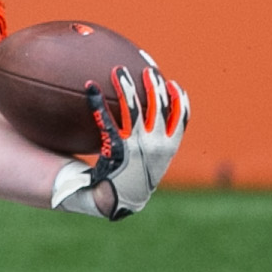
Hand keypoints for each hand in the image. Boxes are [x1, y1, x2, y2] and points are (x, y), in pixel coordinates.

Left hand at [51, 64, 189, 219]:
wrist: (119, 200)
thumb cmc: (133, 178)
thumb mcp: (153, 163)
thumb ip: (155, 144)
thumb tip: (149, 124)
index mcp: (169, 147)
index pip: (182, 119)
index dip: (180, 100)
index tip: (174, 85)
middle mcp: (156, 144)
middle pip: (159, 107)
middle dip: (154, 86)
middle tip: (146, 71)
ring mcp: (136, 145)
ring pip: (134, 108)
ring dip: (126, 87)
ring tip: (118, 71)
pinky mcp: (116, 147)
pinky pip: (106, 120)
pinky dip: (97, 102)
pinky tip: (90, 88)